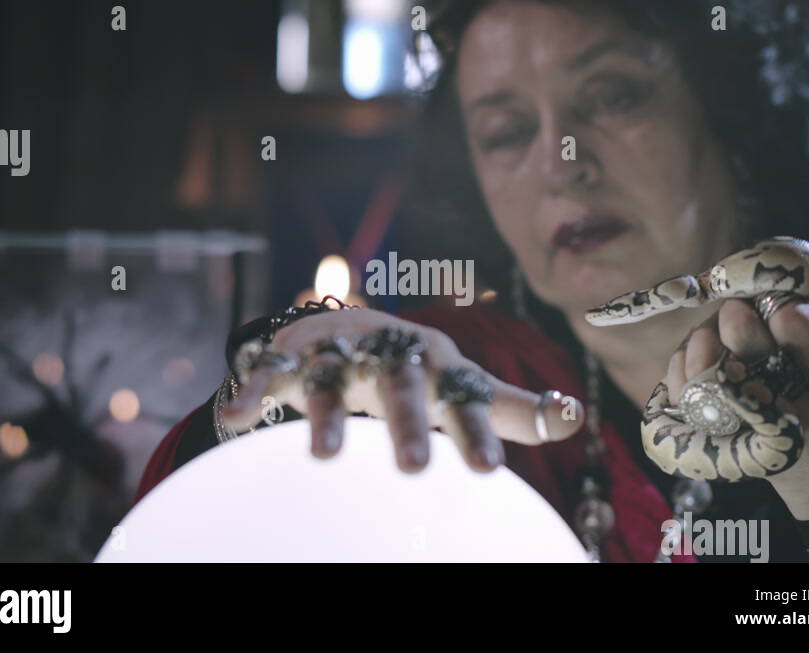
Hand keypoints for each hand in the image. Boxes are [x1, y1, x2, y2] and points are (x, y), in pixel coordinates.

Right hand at [220, 308, 583, 473]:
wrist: (352, 328)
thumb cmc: (417, 369)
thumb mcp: (460, 384)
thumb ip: (511, 408)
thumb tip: (575, 417)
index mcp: (434, 361)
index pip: (460, 393)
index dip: (473, 428)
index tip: (488, 470)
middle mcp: (388, 353)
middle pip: (399, 382)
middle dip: (405, 421)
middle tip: (414, 468)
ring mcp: (339, 352)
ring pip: (333, 376)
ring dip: (327, 410)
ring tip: (324, 455)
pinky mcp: (292, 358)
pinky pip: (269, 372)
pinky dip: (252, 390)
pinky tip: (233, 419)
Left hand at [668, 288, 808, 518]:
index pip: (795, 323)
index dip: (782, 299)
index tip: (784, 303)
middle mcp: (788, 407)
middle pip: (740, 340)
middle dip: (736, 311)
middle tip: (742, 309)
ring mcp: (745, 426)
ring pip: (701, 360)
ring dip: (706, 333)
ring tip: (725, 334)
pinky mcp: (712, 436)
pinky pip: (679, 383)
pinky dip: (686, 358)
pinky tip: (710, 357)